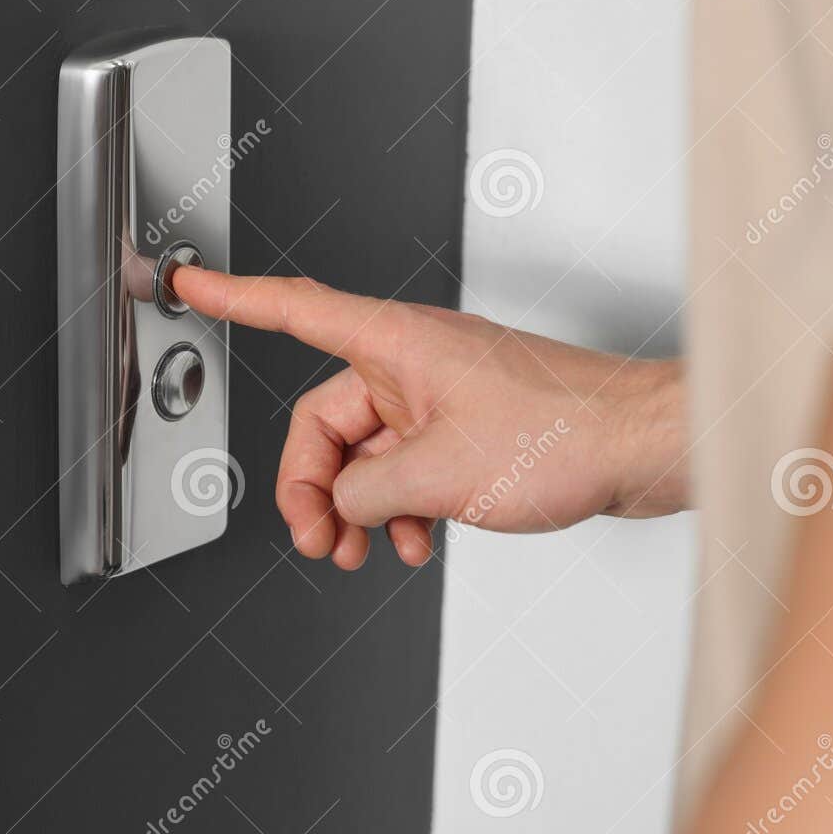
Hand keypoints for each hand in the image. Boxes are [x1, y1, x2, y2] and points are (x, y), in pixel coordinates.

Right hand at [172, 267, 687, 569]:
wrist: (643, 446)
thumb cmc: (567, 431)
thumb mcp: (439, 475)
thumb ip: (368, 490)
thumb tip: (342, 503)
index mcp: (398, 344)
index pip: (293, 308)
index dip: (234, 296)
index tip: (189, 281)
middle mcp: (415, 362)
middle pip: (326, 419)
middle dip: (316, 486)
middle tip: (319, 540)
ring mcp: (443, 395)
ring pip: (368, 451)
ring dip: (360, 506)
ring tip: (365, 552)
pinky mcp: (470, 426)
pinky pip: (408, 464)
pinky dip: (401, 505)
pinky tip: (414, 539)